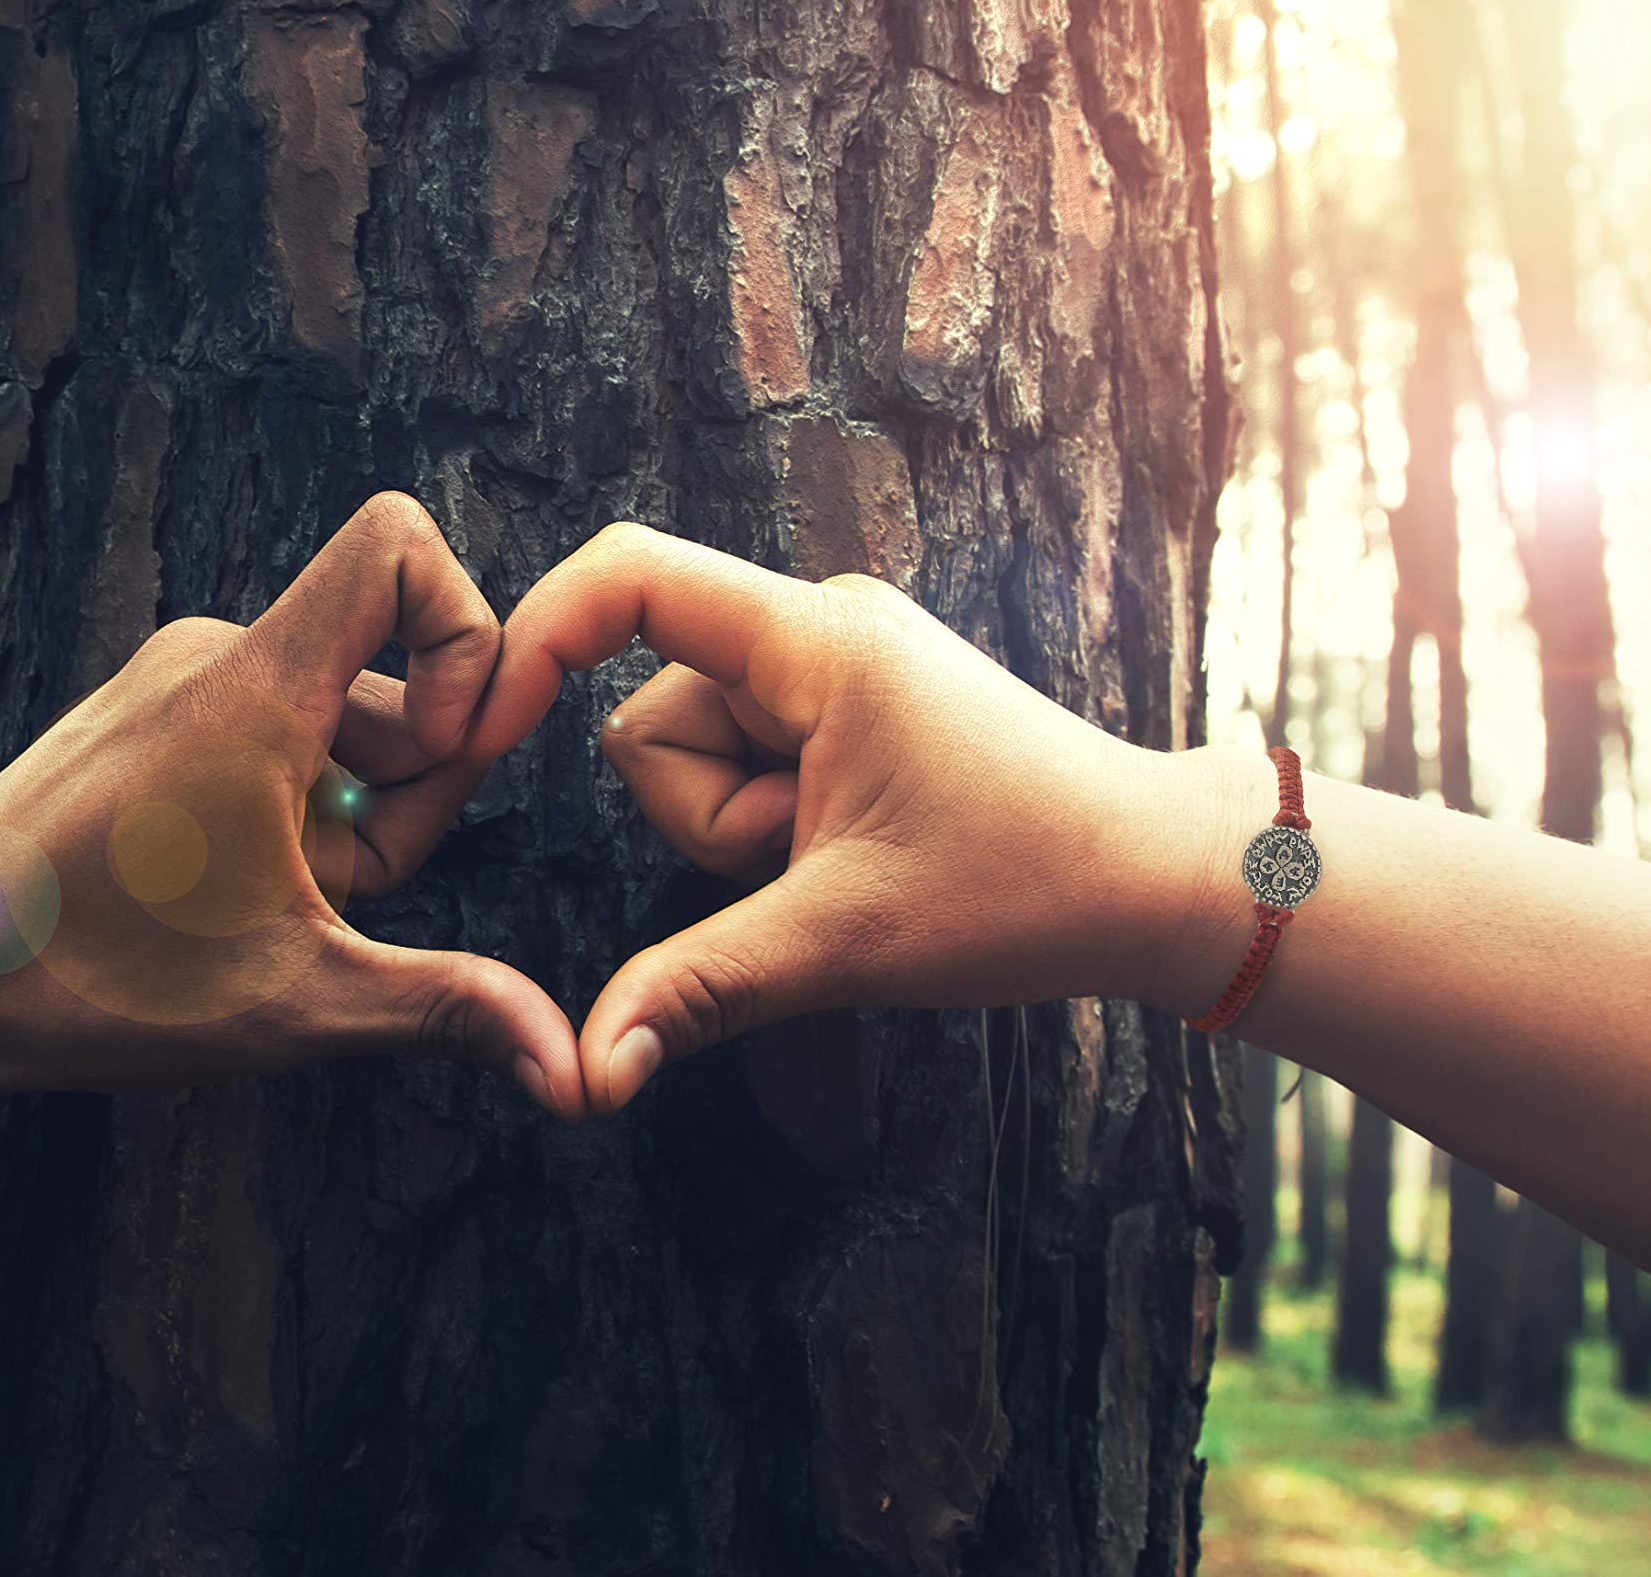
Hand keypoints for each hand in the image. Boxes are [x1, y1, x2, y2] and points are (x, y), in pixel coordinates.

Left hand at [0, 494, 584, 1118]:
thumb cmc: (84, 976)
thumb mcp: (293, 1002)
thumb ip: (446, 1009)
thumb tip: (573, 1068)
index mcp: (256, 686)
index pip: (398, 544)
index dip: (467, 633)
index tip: (446, 752)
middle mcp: (216, 656)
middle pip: (393, 676)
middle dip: (405, 798)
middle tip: (339, 898)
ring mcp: (177, 685)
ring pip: (335, 724)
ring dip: (345, 823)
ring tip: (273, 912)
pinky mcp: (151, 719)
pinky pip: (271, 737)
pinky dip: (287, 814)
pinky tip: (231, 897)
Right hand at [469, 524, 1230, 1113]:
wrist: (1162, 882)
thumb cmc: (1030, 886)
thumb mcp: (844, 940)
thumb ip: (698, 989)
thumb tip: (586, 1075)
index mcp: (817, 642)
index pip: (632, 575)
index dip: (537, 634)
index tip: (488, 729)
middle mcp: (820, 629)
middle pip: (653, 714)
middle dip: (708, 815)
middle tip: (819, 858)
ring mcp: (837, 668)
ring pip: (695, 754)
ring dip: (744, 831)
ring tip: (850, 860)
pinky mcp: (850, 709)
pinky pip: (748, 764)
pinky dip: (775, 826)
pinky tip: (858, 853)